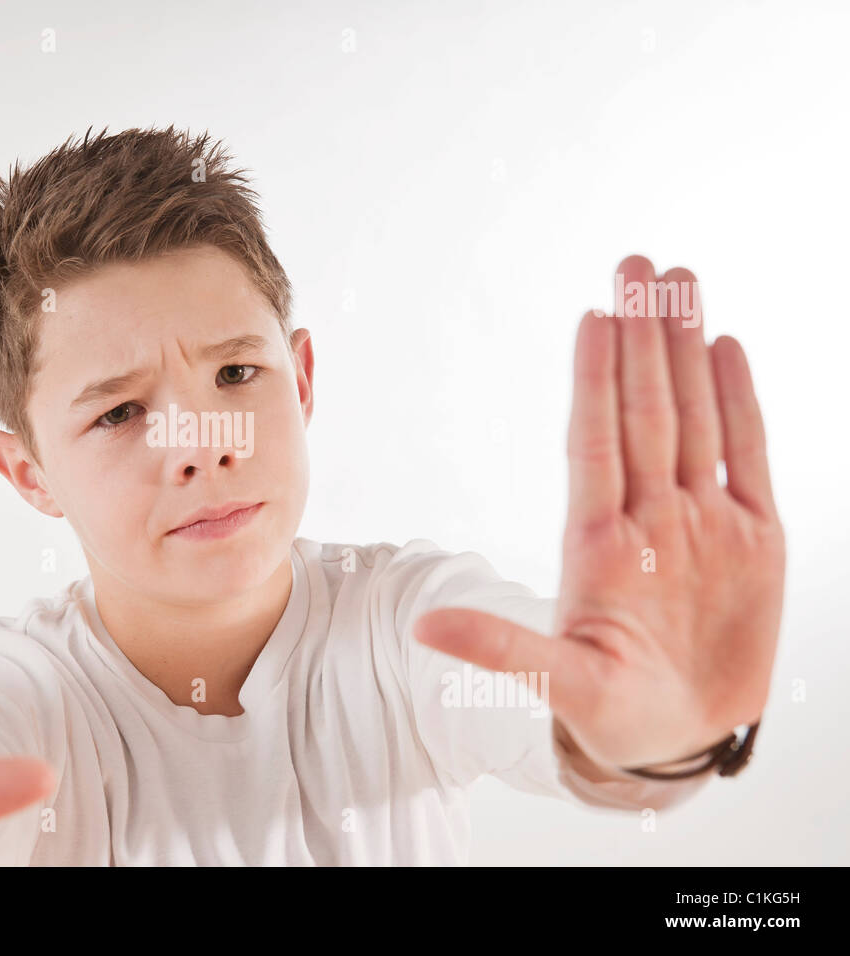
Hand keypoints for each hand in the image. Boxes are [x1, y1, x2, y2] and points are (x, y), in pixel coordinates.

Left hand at [413, 256, 785, 770]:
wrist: (677, 738)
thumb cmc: (610, 710)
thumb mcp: (558, 680)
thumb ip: (500, 648)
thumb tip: (424, 631)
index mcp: (598, 542)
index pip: (596, 441)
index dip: (596, 380)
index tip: (593, 316)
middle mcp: (650, 517)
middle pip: (648, 411)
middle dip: (643, 338)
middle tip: (638, 264)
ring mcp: (702, 522)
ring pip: (695, 417)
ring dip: (686, 350)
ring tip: (678, 283)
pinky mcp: (754, 539)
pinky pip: (748, 457)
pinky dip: (741, 404)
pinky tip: (725, 348)